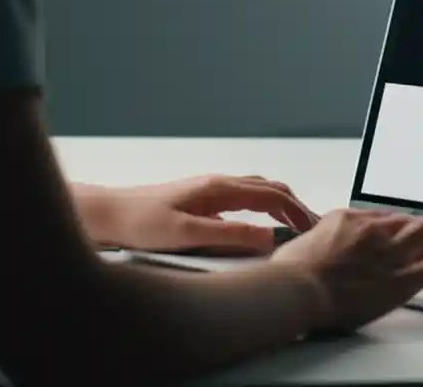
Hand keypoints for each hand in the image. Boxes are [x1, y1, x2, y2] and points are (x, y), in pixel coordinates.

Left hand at [73, 175, 317, 253]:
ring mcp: (210, 191)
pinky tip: (260, 227)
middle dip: (295, 206)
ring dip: (280, 206)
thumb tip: (269, 238)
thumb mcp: (187, 234)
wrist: (107, 214)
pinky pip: (243, 201)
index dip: (298, 212)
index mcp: (220, 188)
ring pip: (257, 191)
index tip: (315, 230)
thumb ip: (229, 235)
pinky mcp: (202, 202)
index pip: (273, 196)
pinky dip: (263, 209)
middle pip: (270, 188)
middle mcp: (218, 184)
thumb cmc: (140, 223)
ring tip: (295, 226)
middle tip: (313, 229)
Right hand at [270, 209, 422, 334]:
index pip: (381, 217)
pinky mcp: (403, 277)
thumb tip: (312, 250)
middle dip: (416, 232)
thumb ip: (314, 244)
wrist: (298, 290)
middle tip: (417, 248)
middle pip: (408, 220)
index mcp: (349, 219)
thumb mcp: (299, 247)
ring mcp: (391, 251)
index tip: (390, 240)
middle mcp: (375, 229)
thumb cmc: (290, 275)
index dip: (389, 230)